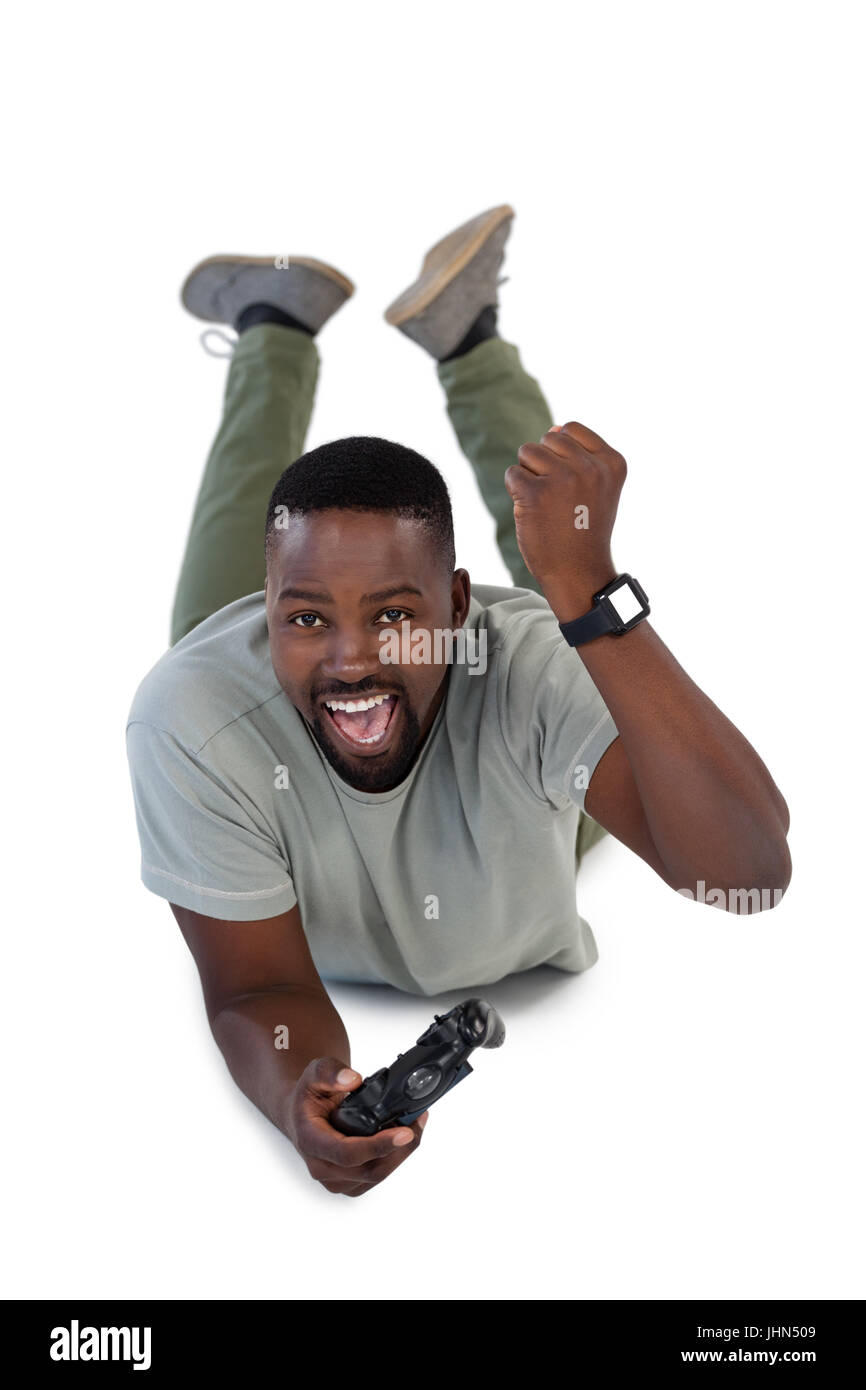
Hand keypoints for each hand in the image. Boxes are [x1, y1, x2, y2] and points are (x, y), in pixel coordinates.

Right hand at [285, 1057, 428, 1196]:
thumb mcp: (314, 1073)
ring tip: (414, 1125)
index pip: (347, 1153)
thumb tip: (353, 1080)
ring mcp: (335, 1180)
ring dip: (401, 1154)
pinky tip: (402, 1138)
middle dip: (400, 1148)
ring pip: (377, 1175)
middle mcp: (321, 1167)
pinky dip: (394, 1158)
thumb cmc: (308, 1097)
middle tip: (418, 1120)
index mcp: (311, 1141)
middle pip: (370, 1169)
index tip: (405, 1133)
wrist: (301, 1115)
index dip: (379, 1145)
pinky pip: (377, 1176)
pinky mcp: (349, 1184)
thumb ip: (330, 1072)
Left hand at [504, 421, 626, 611]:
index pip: (571, 429)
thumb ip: (582, 455)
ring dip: (529, 475)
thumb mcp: (598, 488)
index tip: (572, 486)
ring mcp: (563, 479)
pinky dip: (515, 492)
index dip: (562, 454)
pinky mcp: (535, 494)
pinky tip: (532, 512)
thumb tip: (555, 425)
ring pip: (528, 451)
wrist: (578, 573)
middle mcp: (591, 468)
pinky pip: (512, 473)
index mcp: (612, 462)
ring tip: (546, 504)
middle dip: (545, 463)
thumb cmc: (584, 529)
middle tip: (558, 499)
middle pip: (548, 438)